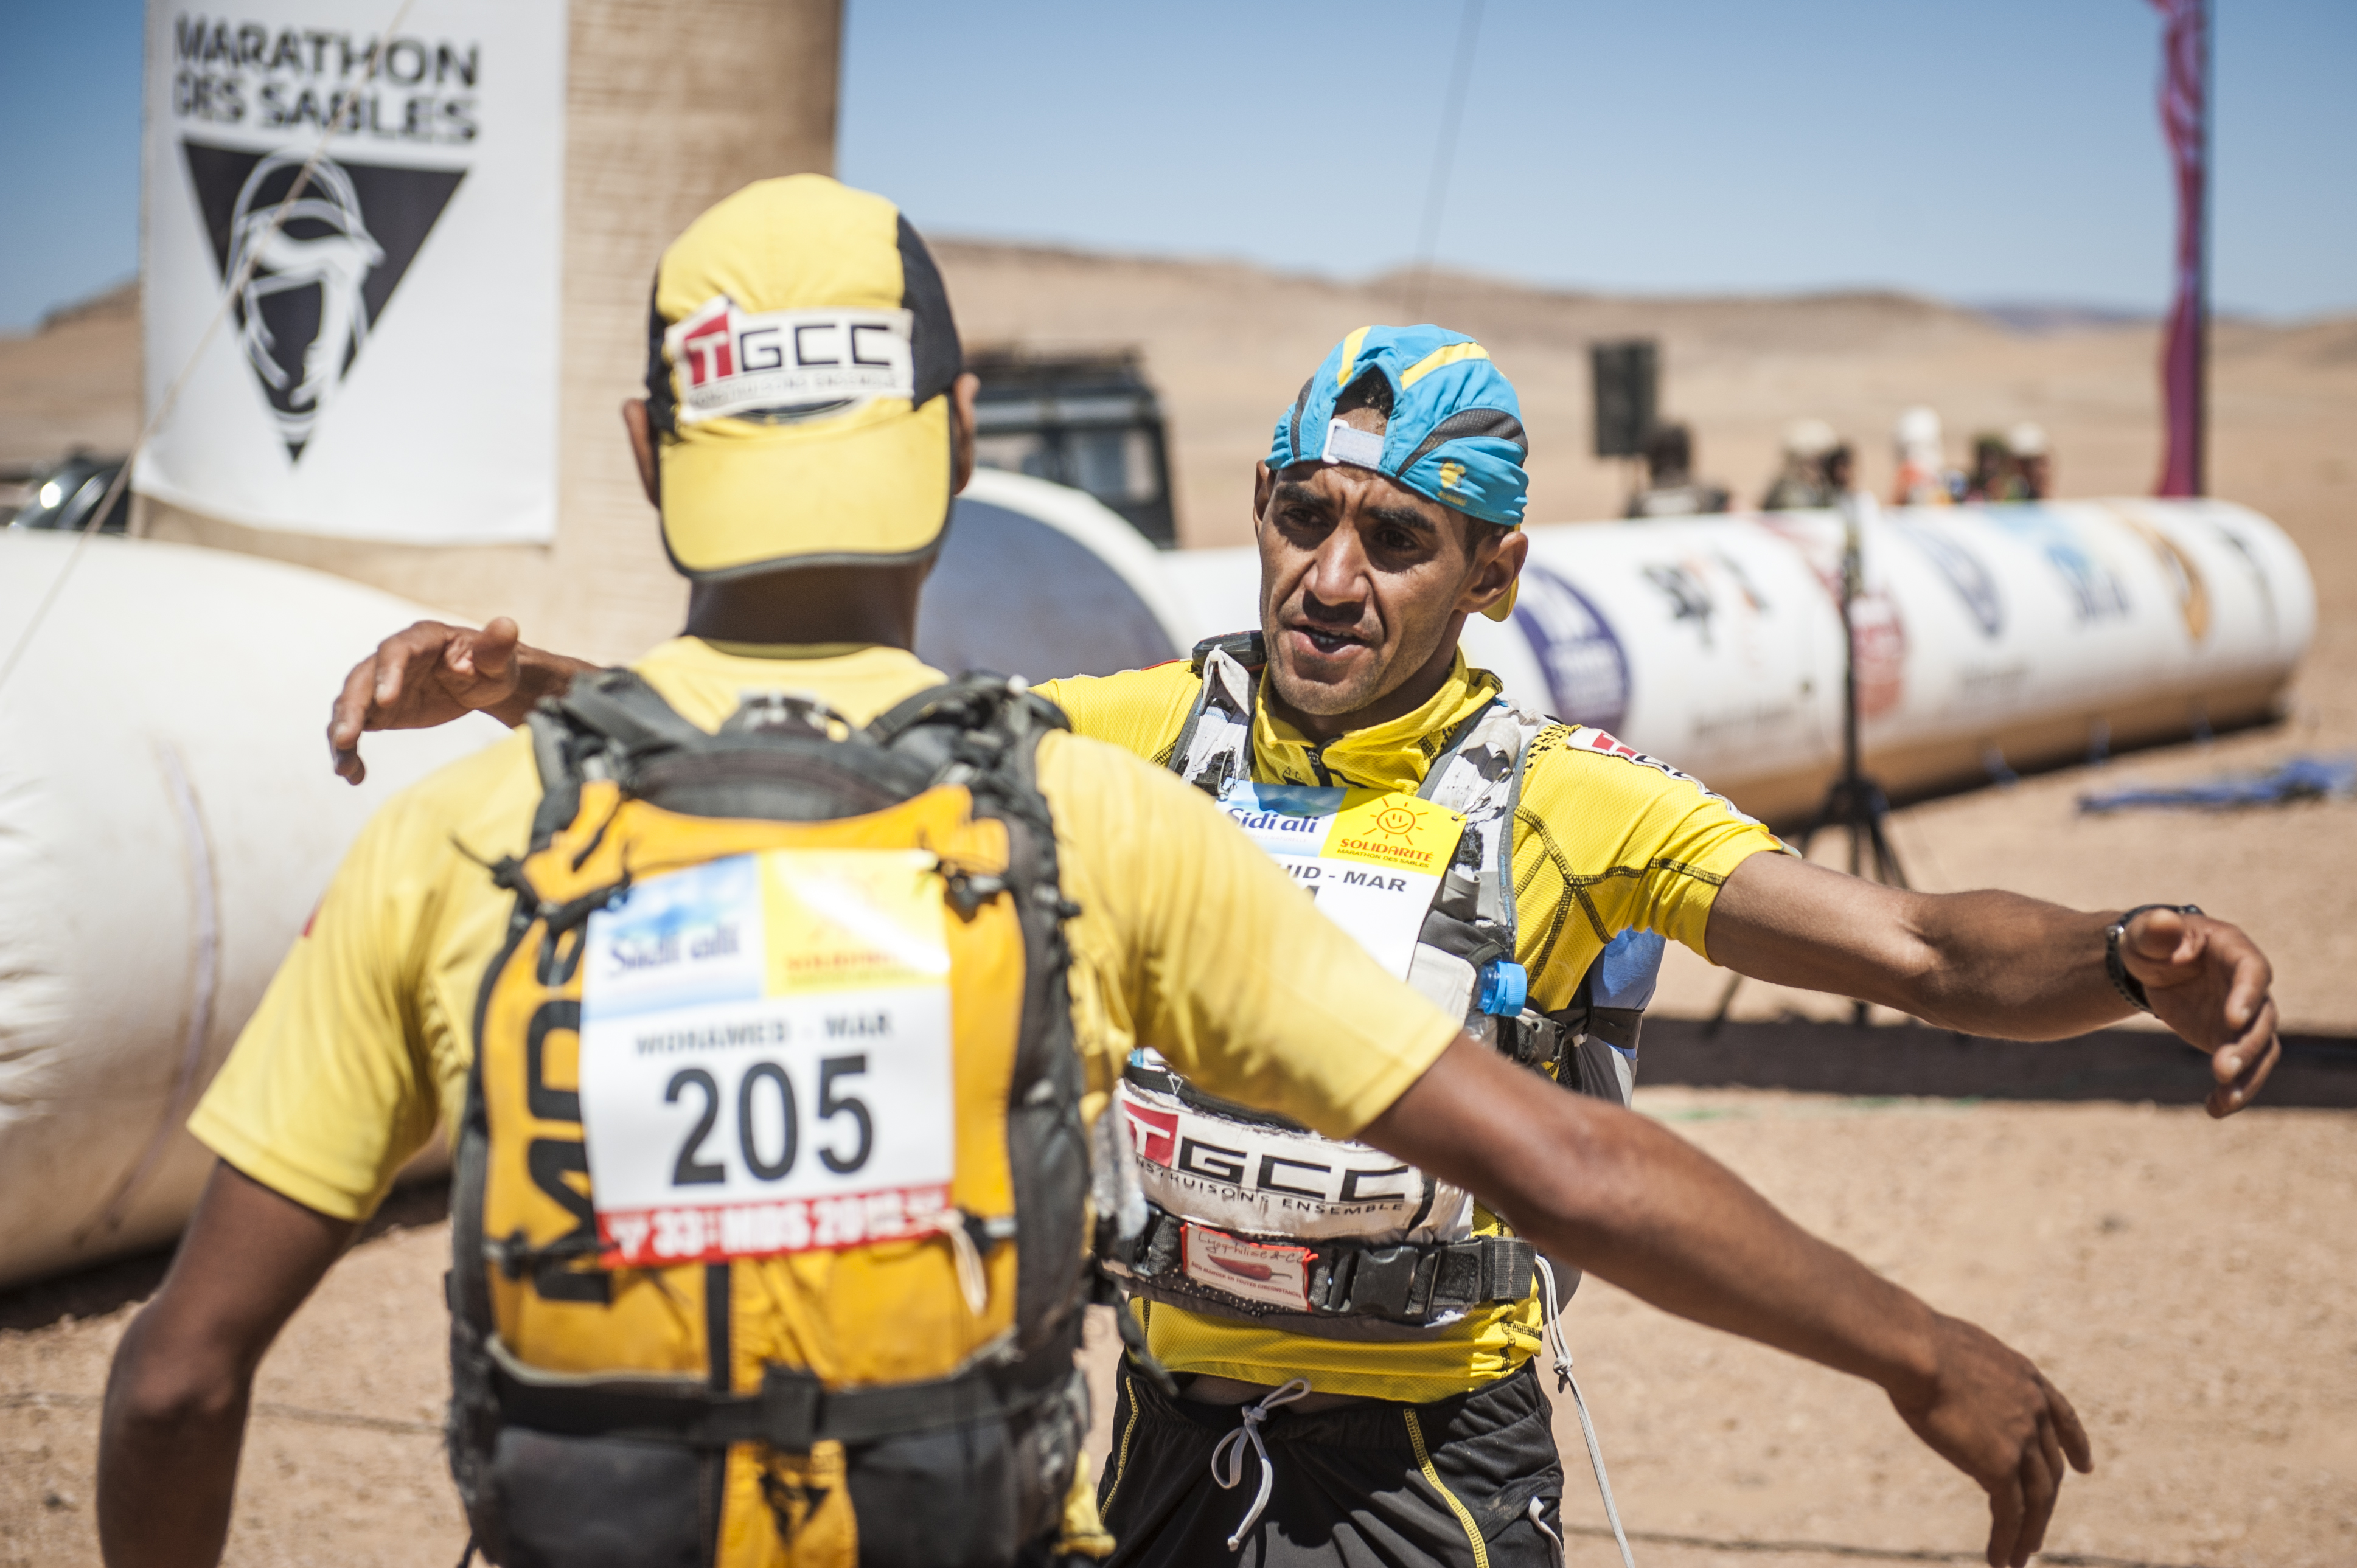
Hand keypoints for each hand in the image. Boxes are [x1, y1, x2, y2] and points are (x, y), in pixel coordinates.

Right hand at [327, 618, 526, 784]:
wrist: (482, 682)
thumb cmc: (491, 665)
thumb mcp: (498, 659)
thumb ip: (497, 646)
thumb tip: (507, 625)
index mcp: (421, 640)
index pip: (396, 651)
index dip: (387, 673)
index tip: (386, 700)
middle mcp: (391, 660)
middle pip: (361, 680)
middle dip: (351, 709)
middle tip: (347, 737)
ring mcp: (379, 685)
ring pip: (350, 706)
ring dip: (342, 733)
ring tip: (343, 767)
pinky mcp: (377, 710)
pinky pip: (356, 728)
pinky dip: (349, 751)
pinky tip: (353, 776)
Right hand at [1888, 1314, 2092, 1567]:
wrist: (1914, 1349)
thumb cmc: (1915, 1340)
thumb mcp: (1957, 1350)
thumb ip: (1970, 1374)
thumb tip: (1950, 1381)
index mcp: (2026, 1377)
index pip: (2064, 1417)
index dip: (2076, 1445)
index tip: (2085, 1467)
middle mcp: (2034, 1410)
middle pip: (2050, 1468)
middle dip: (2046, 1503)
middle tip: (2037, 1530)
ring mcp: (2021, 1439)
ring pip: (2038, 1499)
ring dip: (2029, 1533)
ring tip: (2019, 1558)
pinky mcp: (1999, 1465)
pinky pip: (2011, 1513)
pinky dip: (2008, 1540)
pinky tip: (2000, 1559)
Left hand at [2121, 907, 2280, 1116]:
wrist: (2151, 964)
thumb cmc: (2151, 942)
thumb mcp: (2144, 934)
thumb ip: (2152, 930)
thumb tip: (2162, 922)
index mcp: (2234, 951)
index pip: (2252, 973)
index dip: (2247, 996)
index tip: (2231, 1019)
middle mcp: (2249, 987)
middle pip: (2261, 1019)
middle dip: (2245, 1046)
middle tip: (2222, 1070)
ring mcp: (2244, 1016)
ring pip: (2259, 1049)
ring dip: (2247, 1076)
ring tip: (2224, 1101)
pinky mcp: (2230, 1040)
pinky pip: (2241, 1068)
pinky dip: (2232, 1090)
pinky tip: (2215, 1109)